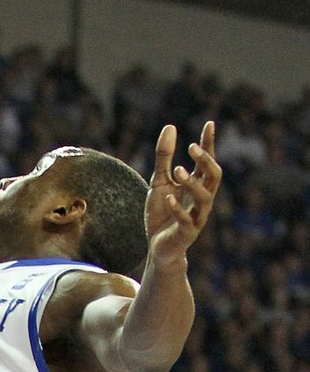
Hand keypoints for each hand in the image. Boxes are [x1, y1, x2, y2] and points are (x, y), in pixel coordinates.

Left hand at [145, 121, 219, 269]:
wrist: (157, 247)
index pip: (208, 161)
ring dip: (192, 183)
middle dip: (205, 161)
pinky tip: (168, 197)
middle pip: (214, 177)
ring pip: (205, 198)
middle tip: (191, 147)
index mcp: (197, 185)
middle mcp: (202, 199)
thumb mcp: (159, 182)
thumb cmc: (162, 213)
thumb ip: (164, 158)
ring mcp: (196, 217)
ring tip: (177, 170)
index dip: (209, 144)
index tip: (209, 124)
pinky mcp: (186, 233)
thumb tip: (170, 127)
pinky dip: (178, 209)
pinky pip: (186, 220)